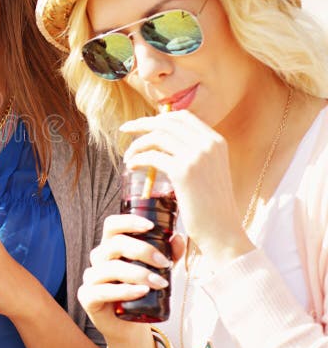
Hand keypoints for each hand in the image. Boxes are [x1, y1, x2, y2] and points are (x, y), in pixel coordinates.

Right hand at [77, 214, 172, 342]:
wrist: (129, 326)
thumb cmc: (140, 293)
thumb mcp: (157, 271)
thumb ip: (167, 254)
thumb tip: (176, 238)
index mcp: (111, 246)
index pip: (112, 224)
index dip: (129, 221)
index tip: (151, 226)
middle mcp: (98, 259)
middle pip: (114, 244)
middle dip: (142, 250)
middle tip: (164, 263)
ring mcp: (91, 277)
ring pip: (111, 268)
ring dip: (138, 273)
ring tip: (160, 283)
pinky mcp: (87, 296)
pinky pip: (103, 290)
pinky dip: (125, 290)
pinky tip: (142, 291)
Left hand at [120, 109, 250, 257]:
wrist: (222, 231)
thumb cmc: (210, 205)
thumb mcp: (208, 171)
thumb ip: (192, 153)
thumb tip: (162, 140)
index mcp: (216, 141)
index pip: (182, 116)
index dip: (158, 117)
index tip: (141, 124)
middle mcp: (208, 144)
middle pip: (166, 122)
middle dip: (141, 123)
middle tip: (124, 130)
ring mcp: (197, 156)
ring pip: (156, 137)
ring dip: (137, 144)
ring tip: (128, 157)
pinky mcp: (184, 172)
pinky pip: (151, 156)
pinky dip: (137, 159)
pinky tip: (132, 167)